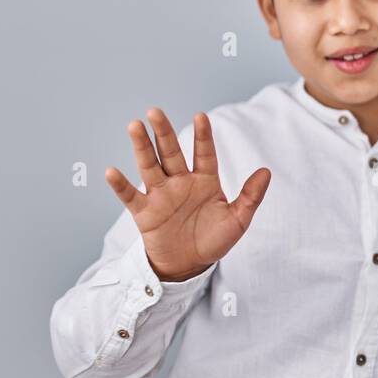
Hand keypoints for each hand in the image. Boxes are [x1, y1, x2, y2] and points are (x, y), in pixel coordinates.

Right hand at [104, 107, 270, 282]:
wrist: (189, 266)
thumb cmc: (214, 240)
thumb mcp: (238, 220)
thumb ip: (251, 196)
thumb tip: (266, 171)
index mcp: (205, 181)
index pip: (204, 153)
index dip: (202, 136)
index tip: (201, 116)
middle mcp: (180, 183)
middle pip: (170, 152)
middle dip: (163, 132)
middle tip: (155, 111)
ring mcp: (161, 195)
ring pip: (149, 166)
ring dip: (141, 147)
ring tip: (134, 126)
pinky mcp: (145, 213)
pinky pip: (130, 196)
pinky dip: (120, 185)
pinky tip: (112, 171)